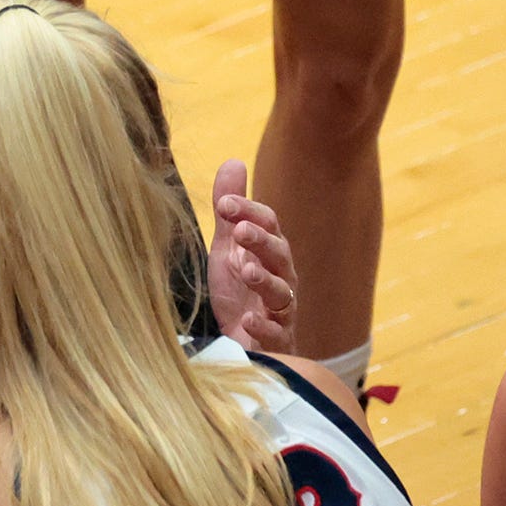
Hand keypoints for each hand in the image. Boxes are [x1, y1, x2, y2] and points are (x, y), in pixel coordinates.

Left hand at [205, 159, 298, 353]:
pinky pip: (276, 334)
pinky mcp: (276, 341)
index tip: (224, 204)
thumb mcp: (228, 248)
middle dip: (261, 241)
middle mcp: (281, 277)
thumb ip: (230, 212)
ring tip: (245, 271)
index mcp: (269, 252)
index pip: (268, 224)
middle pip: (279, 254)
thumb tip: (233, 161)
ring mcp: (280, 310)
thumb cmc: (239, 292)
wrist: (242, 345)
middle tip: (240, 231)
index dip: (249, 212)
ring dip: (265, 280)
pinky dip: (263, 327)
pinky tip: (248, 320)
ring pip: (281, 292)